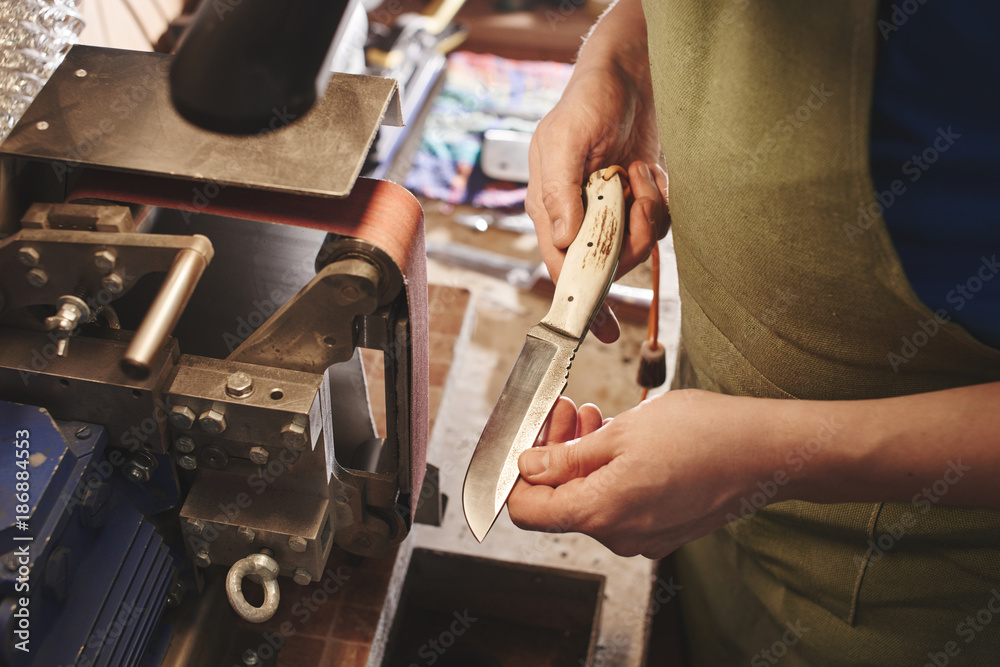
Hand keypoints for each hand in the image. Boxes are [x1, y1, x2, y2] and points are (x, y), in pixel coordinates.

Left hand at [507, 390, 766, 558]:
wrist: (767, 451)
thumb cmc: (702, 434)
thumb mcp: (622, 433)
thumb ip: (567, 456)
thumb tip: (527, 466)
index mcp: (601, 513)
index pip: (527, 510)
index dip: (518, 473)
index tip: (529, 436)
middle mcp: (619, 537)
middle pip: (560, 502)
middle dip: (554, 454)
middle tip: (567, 410)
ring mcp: (644, 538)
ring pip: (590, 500)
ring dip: (583, 459)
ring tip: (595, 417)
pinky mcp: (663, 530)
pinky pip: (619, 505)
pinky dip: (610, 473)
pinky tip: (621, 439)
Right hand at [525, 0, 669, 341]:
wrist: (629, 76)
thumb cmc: (586, 103)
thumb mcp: (563, 142)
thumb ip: (559, 193)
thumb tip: (564, 242)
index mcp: (550, 211)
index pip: (563, 266)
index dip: (579, 300)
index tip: (598, 328)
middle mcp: (579, 218)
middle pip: (607, 262)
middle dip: (629, 238)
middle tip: (635, 196)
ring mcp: (610, 213)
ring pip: (636, 246)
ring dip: (646, 212)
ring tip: (638, 173)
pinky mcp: (637, 204)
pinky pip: (656, 226)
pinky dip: (658, 200)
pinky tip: (647, 171)